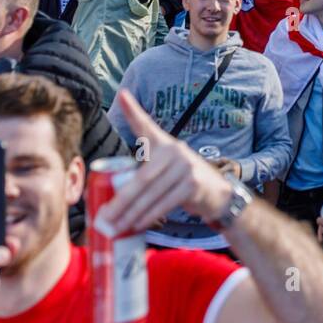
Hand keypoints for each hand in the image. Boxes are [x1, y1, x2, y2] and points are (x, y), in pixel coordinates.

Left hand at [96, 91, 241, 234]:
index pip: (146, 126)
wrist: (218, 194)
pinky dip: (148, 216)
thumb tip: (112, 196)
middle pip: (140, 178)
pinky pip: (164, 203)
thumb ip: (144, 174)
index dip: (133, 110)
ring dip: (130, 214)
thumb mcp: (166, 170)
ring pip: (150, 193)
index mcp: (164, 144)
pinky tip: (137, 225)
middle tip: (103, 218)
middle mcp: (175, 150)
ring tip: (115, 227)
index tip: (122, 94)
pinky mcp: (193, 184)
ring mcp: (185, 166)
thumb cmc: (184, 183)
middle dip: (120, 201)